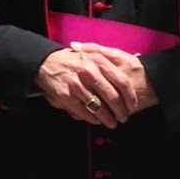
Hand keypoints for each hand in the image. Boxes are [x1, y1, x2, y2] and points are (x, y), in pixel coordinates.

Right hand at [35, 43, 150, 125]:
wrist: (46, 63)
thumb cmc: (74, 61)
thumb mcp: (92, 55)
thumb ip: (109, 63)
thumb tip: (130, 75)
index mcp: (98, 60)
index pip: (122, 81)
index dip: (130, 96)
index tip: (133, 106)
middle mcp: (88, 71)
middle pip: (112, 97)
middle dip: (121, 111)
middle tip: (124, 118)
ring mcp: (76, 85)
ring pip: (99, 107)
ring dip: (108, 119)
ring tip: (112, 123)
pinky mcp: (65, 96)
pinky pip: (84, 113)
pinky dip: (93, 119)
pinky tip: (97, 121)